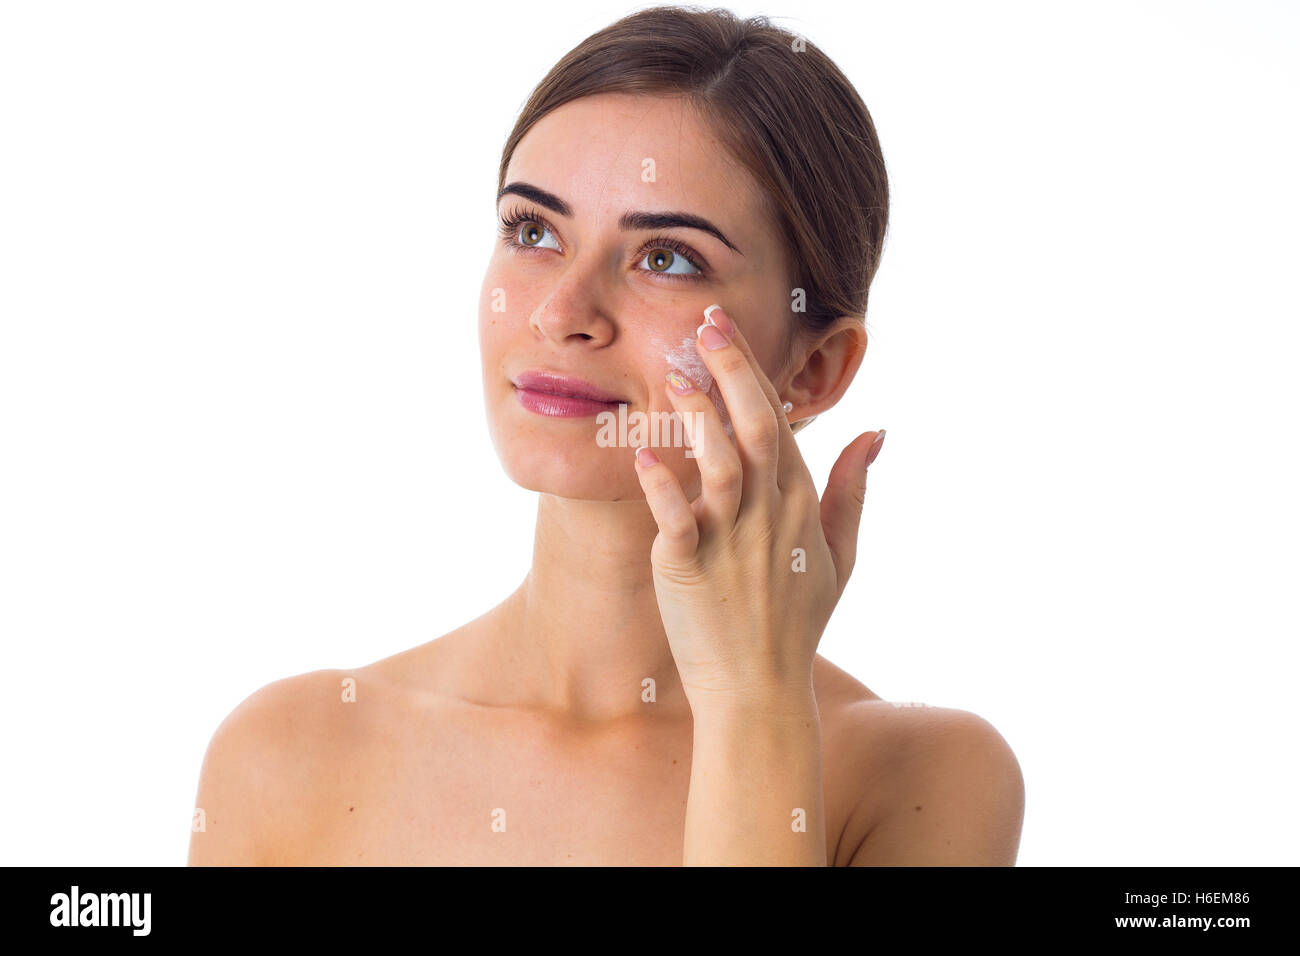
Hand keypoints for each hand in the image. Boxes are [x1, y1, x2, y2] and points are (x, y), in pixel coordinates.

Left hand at [632, 303, 885, 714]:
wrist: (760, 690)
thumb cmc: (795, 620)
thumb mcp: (841, 553)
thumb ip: (854, 488)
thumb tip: (877, 431)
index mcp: (800, 501)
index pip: (776, 420)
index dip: (750, 369)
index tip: (723, 327)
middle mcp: (771, 513)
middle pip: (755, 427)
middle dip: (731, 370)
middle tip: (705, 323)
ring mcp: (732, 540)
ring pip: (721, 464)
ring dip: (699, 416)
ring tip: (673, 375)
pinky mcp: (691, 568)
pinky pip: (677, 519)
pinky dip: (662, 487)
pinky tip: (643, 455)